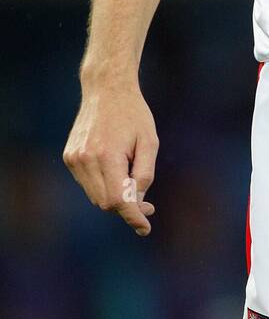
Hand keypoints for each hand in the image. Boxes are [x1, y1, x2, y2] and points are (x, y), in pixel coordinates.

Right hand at [63, 83, 158, 235]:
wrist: (106, 89)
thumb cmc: (134, 115)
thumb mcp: (150, 142)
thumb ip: (144, 175)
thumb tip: (137, 203)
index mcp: (107, 155)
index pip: (118, 200)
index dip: (132, 216)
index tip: (145, 228)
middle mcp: (85, 159)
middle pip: (106, 202)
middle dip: (127, 207)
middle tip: (148, 204)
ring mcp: (74, 159)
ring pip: (96, 196)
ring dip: (115, 196)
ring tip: (131, 178)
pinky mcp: (69, 157)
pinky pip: (88, 184)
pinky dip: (103, 185)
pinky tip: (116, 166)